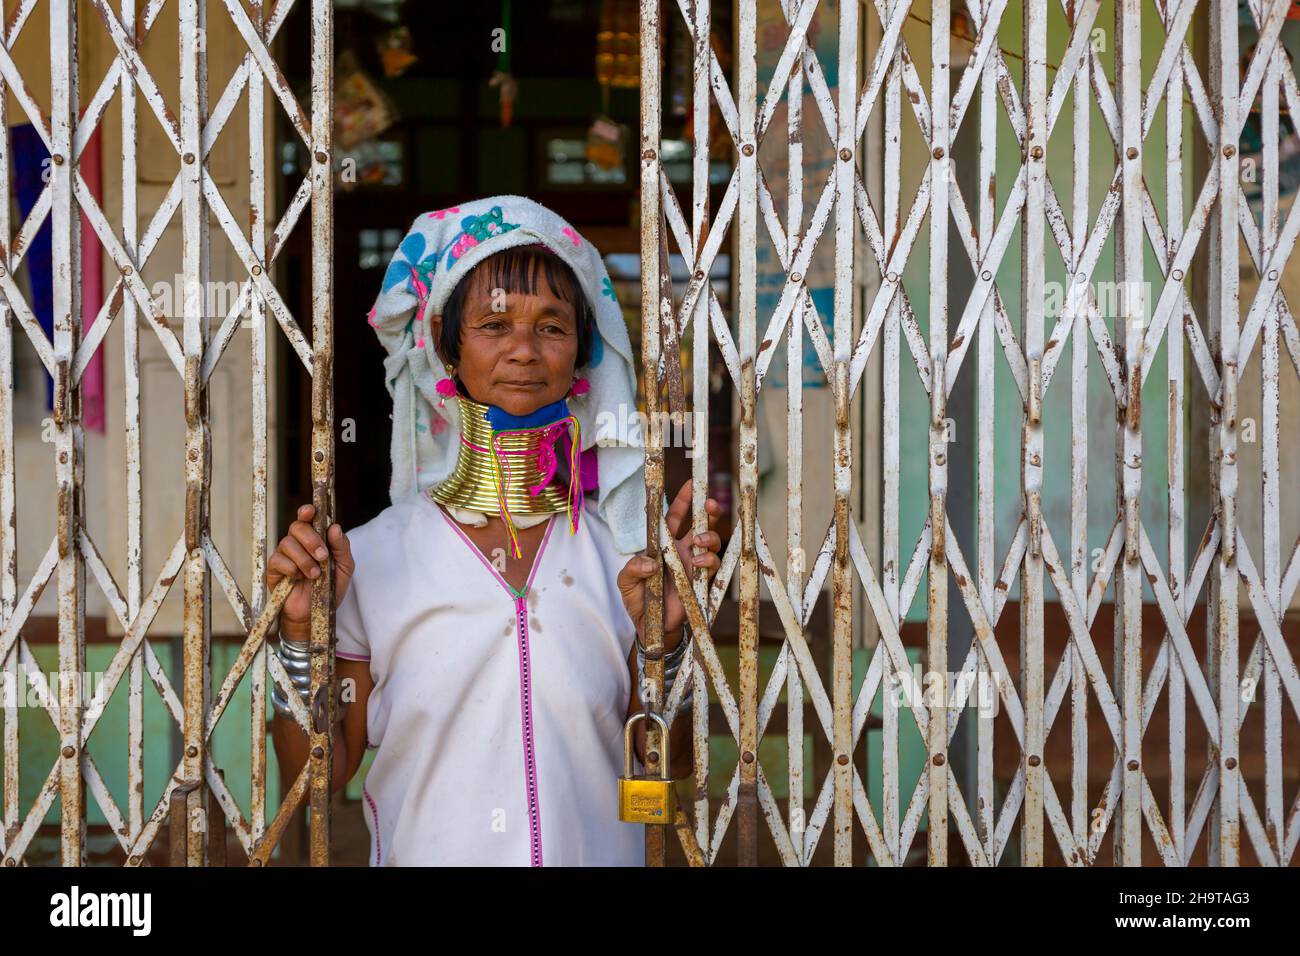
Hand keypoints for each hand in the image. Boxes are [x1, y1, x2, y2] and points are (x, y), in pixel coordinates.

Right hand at [266, 504, 354, 626]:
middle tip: (323, 556)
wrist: (316, 614)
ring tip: (314, 575)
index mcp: (315, 539)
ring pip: (287, 543)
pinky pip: (278, 560)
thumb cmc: (330, 589)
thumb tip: (335, 528)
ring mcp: (284, 556)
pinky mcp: (273, 569)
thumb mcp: (344, 568)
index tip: (310, 512)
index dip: (307, 512)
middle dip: (311, 540)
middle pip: (297, 527)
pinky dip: (291, 568)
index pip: (307, 519)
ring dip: (304, 559)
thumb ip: (342, 548)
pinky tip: (298, 578)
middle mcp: (298, 544)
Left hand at [616, 480, 722, 646]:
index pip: (675, 518)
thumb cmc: (638, 600)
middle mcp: (681, 551)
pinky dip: (708, 560)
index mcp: (664, 545)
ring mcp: (693, 565)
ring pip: (711, 541)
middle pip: (700, 524)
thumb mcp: (626, 582)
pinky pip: (712, 565)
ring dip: (710, 535)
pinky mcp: (700, 581)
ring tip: (700, 540)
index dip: (683, 500)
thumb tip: (651, 562)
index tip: (692, 483)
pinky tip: (698, 562)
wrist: (650, 628)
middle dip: (707, 511)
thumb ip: (633, 568)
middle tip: (710, 503)